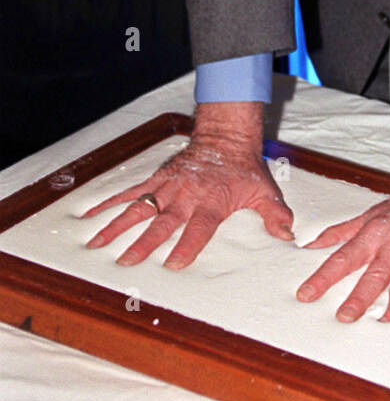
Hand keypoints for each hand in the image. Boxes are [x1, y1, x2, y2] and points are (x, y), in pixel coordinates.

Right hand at [79, 102, 293, 267]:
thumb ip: (275, 215)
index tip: (174, 264)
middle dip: (145, 243)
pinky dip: (109, 203)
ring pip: (139, 208)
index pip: (198, 228)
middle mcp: (186, 196)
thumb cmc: (244, 169)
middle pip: (163, 222)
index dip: (187, 245)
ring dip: (117, 226)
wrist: (226, 137)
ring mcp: (168, 186)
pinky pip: (130, 191)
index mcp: (211, 202)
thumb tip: (288, 236)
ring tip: (97, 244)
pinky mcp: (157, 179)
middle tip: (127, 262)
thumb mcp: (264, 191)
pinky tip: (90, 216)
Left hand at [296, 148, 389, 322]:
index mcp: (374, 234)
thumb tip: (311, 245)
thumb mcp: (372, 214)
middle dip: (357, 297)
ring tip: (384, 321)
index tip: (306, 295)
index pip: (343, 258)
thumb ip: (342, 232)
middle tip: (343, 317)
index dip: (323, 277)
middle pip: (373, 274)